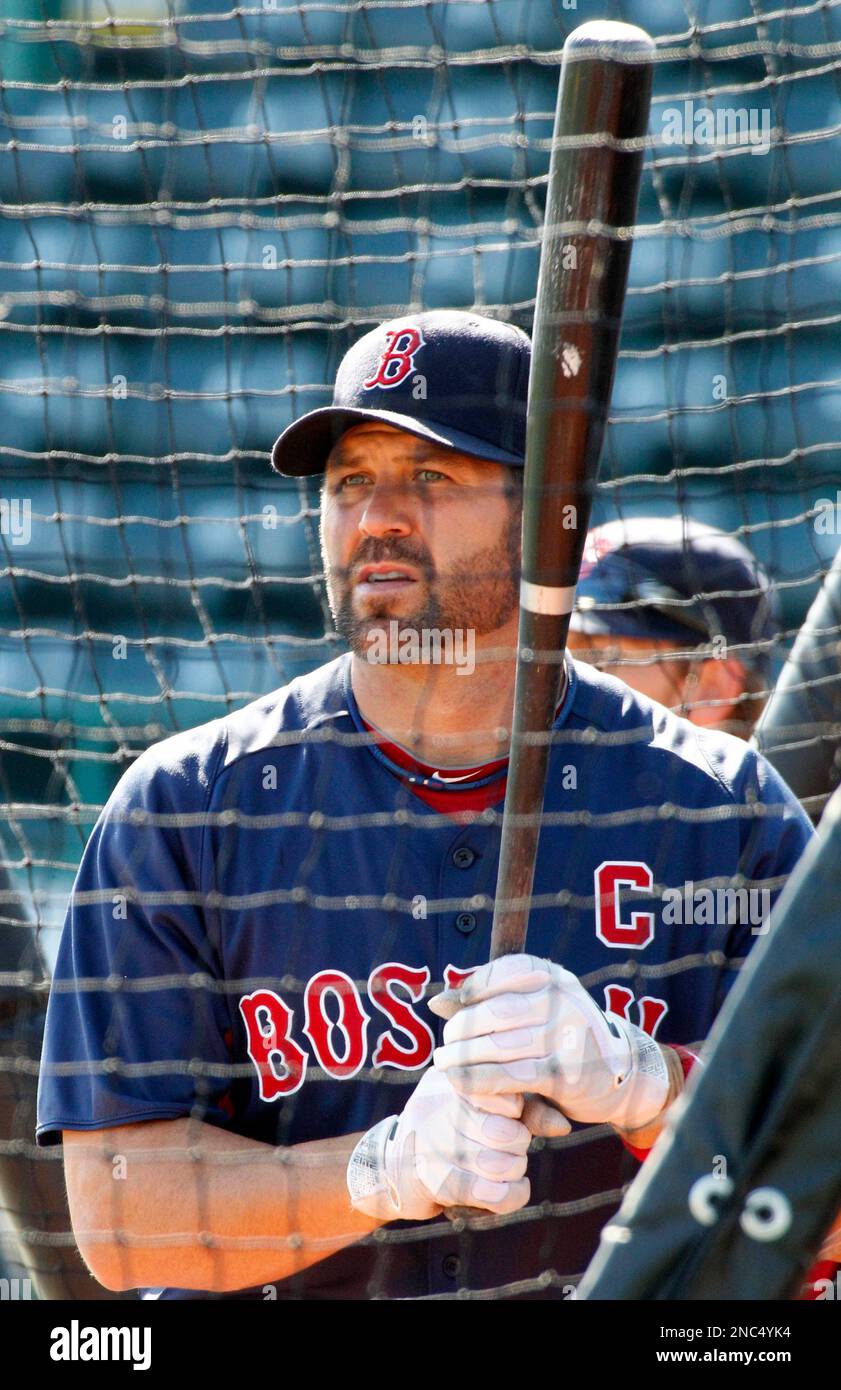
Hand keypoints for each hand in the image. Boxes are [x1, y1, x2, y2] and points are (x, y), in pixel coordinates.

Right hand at [346, 1067, 530, 1220]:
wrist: (394, 1164)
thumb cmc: (448, 1126)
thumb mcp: (480, 1104)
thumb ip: (525, 1106)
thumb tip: (563, 1126)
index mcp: (453, 1079)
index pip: (504, 1092)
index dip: (514, 1108)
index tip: (508, 1111)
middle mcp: (441, 1109)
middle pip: (508, 1133)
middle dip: (518, 1143)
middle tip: (509, 1142)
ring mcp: (437, 1147)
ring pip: (505, 1165)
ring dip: (514, 1168)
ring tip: (505, 1162)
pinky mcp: (439, 1182)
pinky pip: (496, 1194)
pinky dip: (513, 1194)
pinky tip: (512, 1186)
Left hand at [430, 954, 669, 1130]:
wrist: (621, 1074)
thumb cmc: (562, 1037)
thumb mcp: (534, 1008)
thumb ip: (487, 1001)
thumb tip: (437, 1002)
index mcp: (553, 975)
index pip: (502, 973)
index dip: (471, 989)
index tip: (451, 1006)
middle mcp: (563, 1000)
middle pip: (495, 1012)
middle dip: (461, 1030)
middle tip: (445, 1045)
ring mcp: (567, 1036)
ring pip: (498, 1045)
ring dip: (462, 1057)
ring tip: (444, 1064)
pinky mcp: (565, 1074)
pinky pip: (510, 1076)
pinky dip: (478, 1080)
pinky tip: (458, 1082)